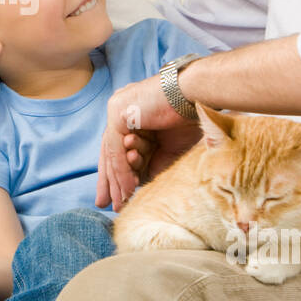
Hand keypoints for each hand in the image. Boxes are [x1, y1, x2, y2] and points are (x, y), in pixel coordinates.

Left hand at [96, 75, 201, 211]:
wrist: (196, 96)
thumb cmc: (190, 118)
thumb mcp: (167, 147)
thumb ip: (152, 161)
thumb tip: (141, 184)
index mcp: (131, 116)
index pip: (116, 149)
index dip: (115, 174)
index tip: (116, 197)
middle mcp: (120, 111)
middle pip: (109, 152)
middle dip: (108, 181)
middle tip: (104, 204)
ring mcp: (116, 109)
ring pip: (112, 152)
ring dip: (117, 180)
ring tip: (122, 201)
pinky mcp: (117, 112)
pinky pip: (116, 149)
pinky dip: (122, 170)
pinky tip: (128, 188)